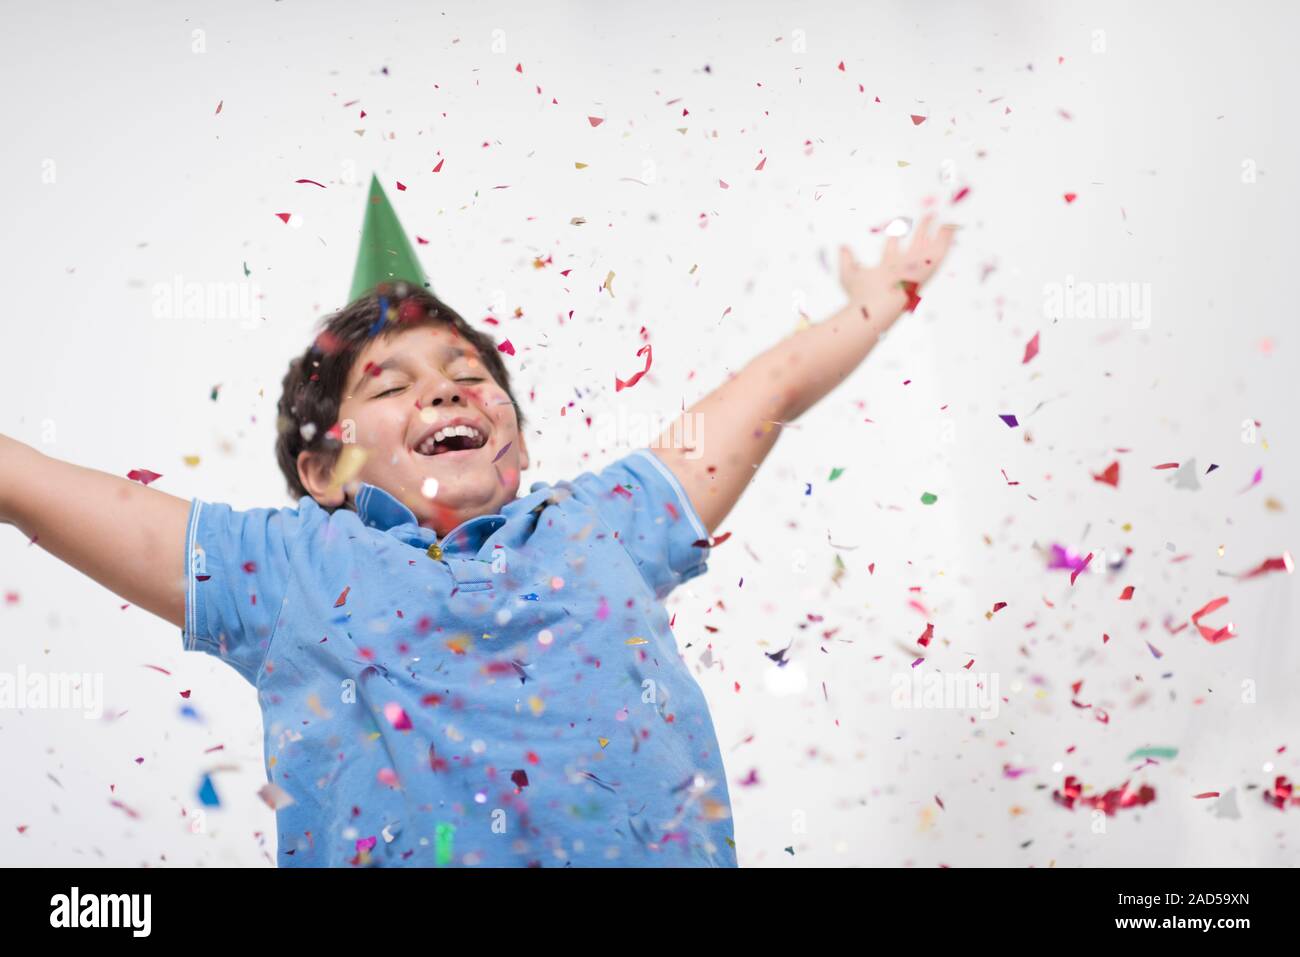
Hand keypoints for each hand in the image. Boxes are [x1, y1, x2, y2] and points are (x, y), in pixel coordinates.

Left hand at [838, 213, 956, 320]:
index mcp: (889, 268)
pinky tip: (952, 225)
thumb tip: (842, 246)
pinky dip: (947, 237)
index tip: (897, 227)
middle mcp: (905, 267)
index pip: (893, 250)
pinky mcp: (928, 267)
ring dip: (938, 232)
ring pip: (930, 246)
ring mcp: (917, 267)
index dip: (895, 237)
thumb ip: (846, 260)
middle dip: (921, 230)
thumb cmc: (862, 295)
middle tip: (928, 216)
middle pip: (916, 245)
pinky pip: (941, 250)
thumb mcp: (849, 274)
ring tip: (944, 218)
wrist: (876, 305)